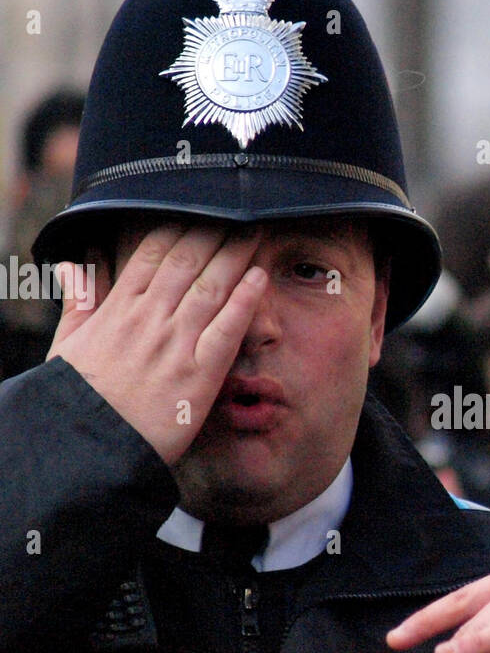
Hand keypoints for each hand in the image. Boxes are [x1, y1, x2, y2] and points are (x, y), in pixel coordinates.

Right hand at [48, 226, 266, 463]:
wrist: (86, 444)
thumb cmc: (74, 399)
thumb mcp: (67, 344)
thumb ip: (79, 301)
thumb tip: (76, 265)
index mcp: (118, 308)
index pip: (153, 254)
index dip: (180, 227)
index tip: (199, 210)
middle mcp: (149, 318)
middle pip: (187, 261)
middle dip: (214, 231)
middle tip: (238, 209)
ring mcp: (175, 344)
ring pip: (210, 286)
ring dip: (236, 254)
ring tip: (256, 230)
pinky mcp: (197, 374)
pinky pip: (226, 329)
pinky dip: (244, 300)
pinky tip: (260, 277)